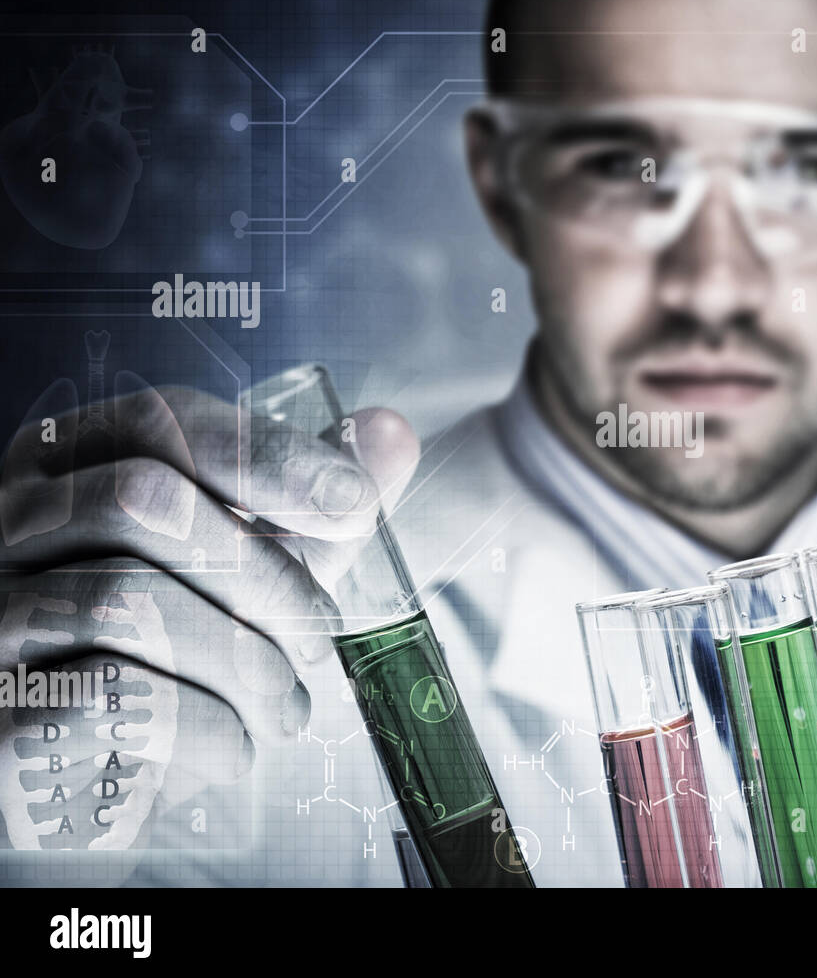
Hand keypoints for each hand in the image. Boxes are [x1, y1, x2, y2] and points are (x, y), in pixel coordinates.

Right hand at [0, 382, 417, 848]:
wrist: (96, 781)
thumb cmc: (176, 655)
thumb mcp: (250, 569)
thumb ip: (310, 506)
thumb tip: (392, 431)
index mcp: (66, 470)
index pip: (158, 420)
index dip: (269, 455)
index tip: (356, 508)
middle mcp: (7, 529)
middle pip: (142, 501)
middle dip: (267, 576)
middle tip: (322, 638)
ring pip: (132, 601)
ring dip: (249, 663)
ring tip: (288, 705)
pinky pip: (116, 698)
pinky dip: (210, 727)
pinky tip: (238, 746)